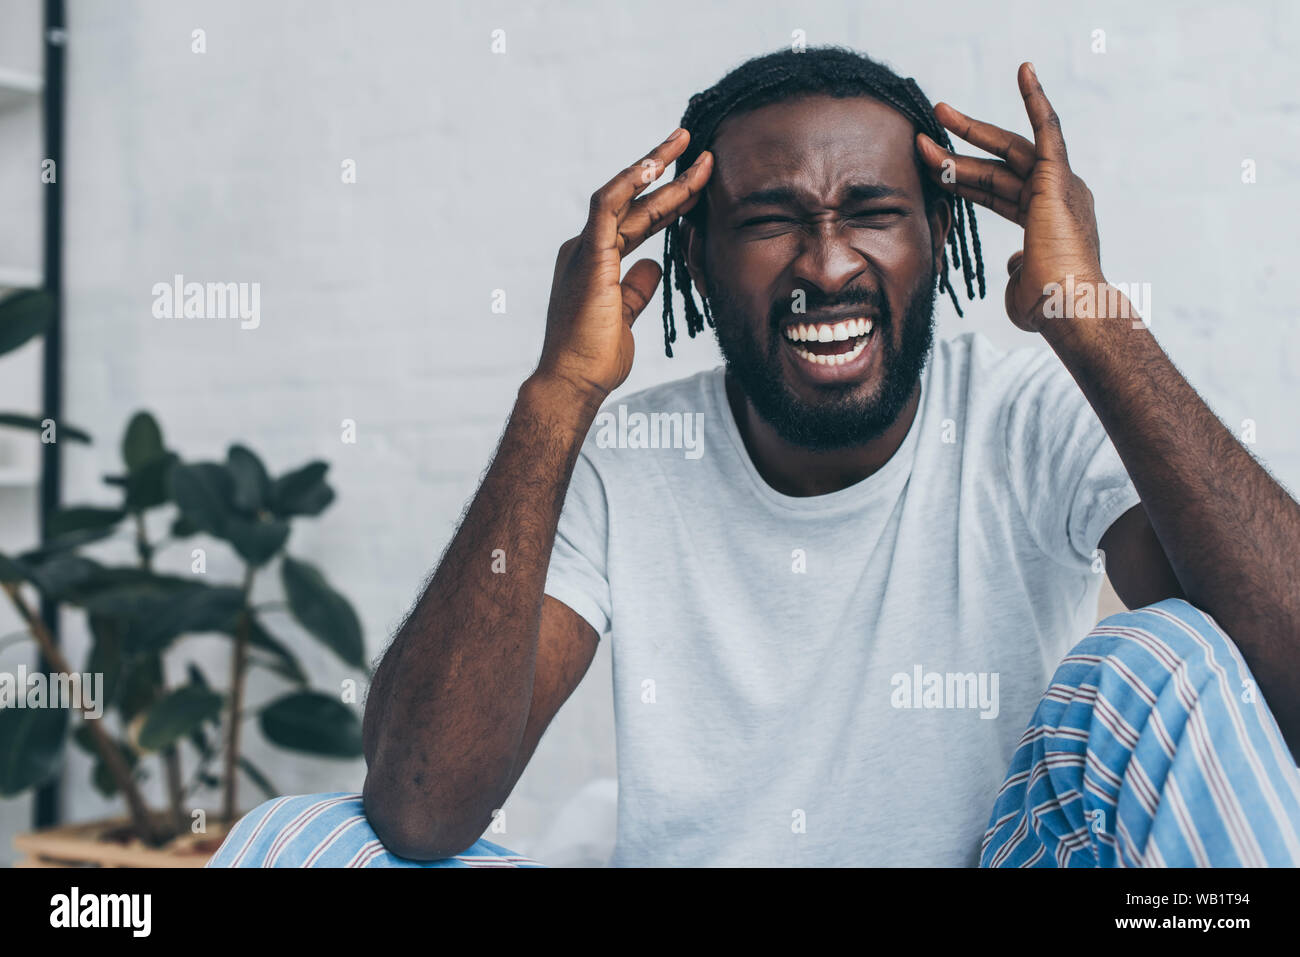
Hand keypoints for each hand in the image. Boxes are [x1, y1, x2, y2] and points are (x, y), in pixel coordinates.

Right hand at [536, 129, 712, 400]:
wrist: (574, 382)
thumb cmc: (596, 357)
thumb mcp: (625, 317)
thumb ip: (637, 288)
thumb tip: (656, 265)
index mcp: (594, 261)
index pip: (637, 221)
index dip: (668, 201)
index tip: (698, 184)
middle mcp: (586, 248)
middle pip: (634, 202)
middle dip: (668, 173)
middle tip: (699, 148)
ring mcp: (584, 249)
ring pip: (624, 196)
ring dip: (655, 167)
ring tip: (686, 142)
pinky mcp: (588, 256)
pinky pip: (607, 206)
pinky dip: (631, 182)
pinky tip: (656, 164)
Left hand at [916, 62, 1104, 332]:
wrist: (1066, 309)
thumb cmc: (1045, 308)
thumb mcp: (1021, 285)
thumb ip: (1018, 269)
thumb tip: (1016, 263)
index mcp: (1042, 220)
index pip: (994, 192)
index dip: (962, 178)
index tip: (930, 167)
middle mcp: (1053, 198)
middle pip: (998, 166)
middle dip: (961, 147)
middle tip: (928, 129)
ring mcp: (1058, 187)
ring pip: (1009, 151)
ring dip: (972, 131)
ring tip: (941, 111)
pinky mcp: (1059, 179)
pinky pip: (1047, 130)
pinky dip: (1036, 99)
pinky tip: (1024, 72)